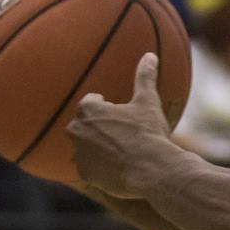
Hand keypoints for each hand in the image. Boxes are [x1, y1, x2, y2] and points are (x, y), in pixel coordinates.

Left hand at [70, 53, 171, 199]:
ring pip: (85, 148)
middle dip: (98, 129)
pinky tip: (116, 169)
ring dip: (97, 149)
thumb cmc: (149, 133)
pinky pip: (88, 169)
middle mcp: (76, 129)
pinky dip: (98, 169)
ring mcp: (78, 153)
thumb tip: (150, 55)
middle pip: (84, 126)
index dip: (108, 109)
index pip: (91, 103)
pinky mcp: (83, 173)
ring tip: (120, 155)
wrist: (152, 170)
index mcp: (88, 109)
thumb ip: (144, 77)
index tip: (121, 118)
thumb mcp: (148, 102)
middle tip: (121, 137)